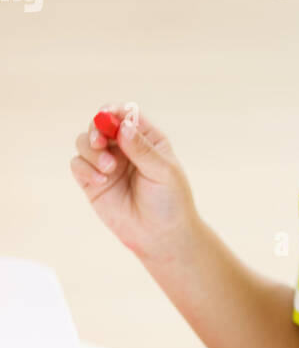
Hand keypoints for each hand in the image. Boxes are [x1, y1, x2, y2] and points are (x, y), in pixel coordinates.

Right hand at [70, 102, 198, 261]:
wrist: (162, 236)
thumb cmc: (170, 201)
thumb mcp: (163, 171)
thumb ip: (142, 149)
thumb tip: (124, 126)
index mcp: (146, 138)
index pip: (125, 115)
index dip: (113, 111)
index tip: (107, 115)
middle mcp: (124, 147)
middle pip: (100, 124)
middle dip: (96, 129)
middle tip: (100, 141)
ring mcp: (107, 164)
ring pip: (85, 142)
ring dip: (91, 150)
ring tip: (108, 168)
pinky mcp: (92, 182)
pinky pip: (78, 165)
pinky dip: (84, 168)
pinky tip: (101, 181)